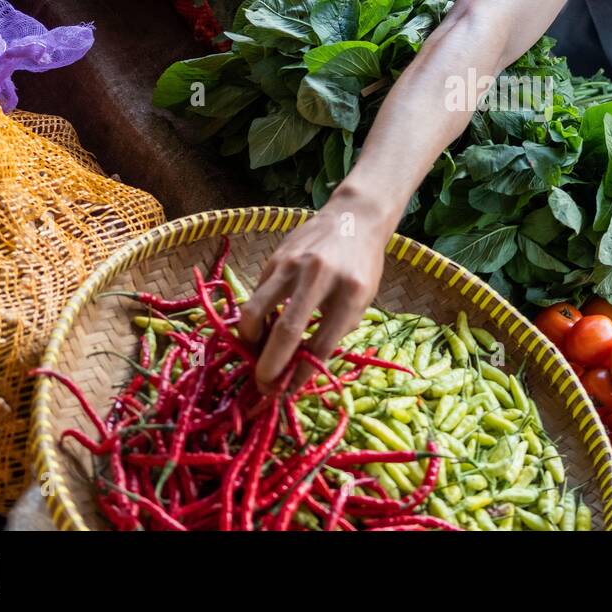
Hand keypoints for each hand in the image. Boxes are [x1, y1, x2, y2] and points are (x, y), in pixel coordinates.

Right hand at [239, 192, 388, 393]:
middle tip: (262, 386)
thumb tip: (298, 368)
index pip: (320, 345)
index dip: (299, 375)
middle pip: (286, 332)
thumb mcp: (361, 301)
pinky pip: (256, 297)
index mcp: (350, 293)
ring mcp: (292, 265)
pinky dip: (255, 320)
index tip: (286, 392)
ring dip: (250, 343)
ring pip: (255, 312)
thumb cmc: (361, 267)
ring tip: (255, 355)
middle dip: (269, 367)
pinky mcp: (274, 259)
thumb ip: (334, 331)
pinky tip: (260, 330)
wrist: (354, 218)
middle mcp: (319, 277)